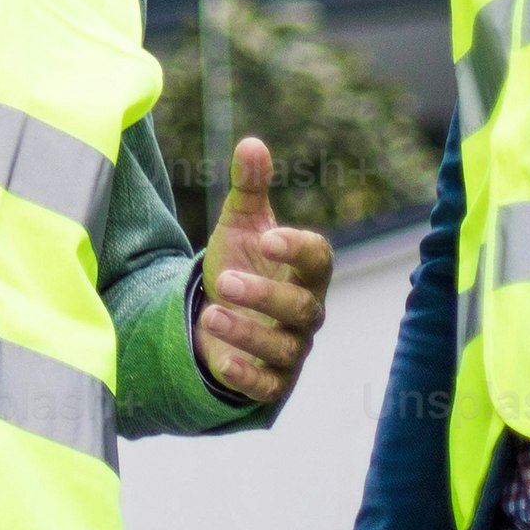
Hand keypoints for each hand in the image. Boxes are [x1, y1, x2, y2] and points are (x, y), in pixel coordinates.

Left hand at [194, 138, 334, 404]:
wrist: (220, 312)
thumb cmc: (242, 263)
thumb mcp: (241, 224)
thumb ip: (249, 187)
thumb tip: (251, 143)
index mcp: (304, 270)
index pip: (318, 259)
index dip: (297, 248)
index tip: (268, 237)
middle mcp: (304, 310)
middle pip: (302, 307)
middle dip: (264, 295)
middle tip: (223, 280)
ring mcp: (290, 348)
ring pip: (283, 347)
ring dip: (248, 333)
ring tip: (211, 313)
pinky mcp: (271, 381)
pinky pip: (268, 385)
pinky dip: (247, 376)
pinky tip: (220, 360)